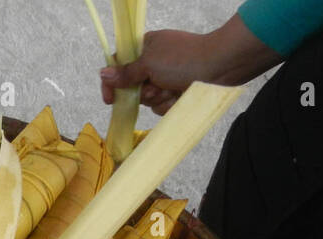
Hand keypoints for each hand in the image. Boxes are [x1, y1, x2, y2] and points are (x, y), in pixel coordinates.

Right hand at [98, 16, 282, 113]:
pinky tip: (181, 96)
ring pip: (149, 100)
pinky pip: (163, 106)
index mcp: (145, 48)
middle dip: (143, 93)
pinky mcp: (177, 93)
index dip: (112, 84)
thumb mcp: (149, 62)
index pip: (119, 66)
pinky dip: (170, 104)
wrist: (219, 66)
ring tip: (173, 89)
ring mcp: (166, 79)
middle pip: (133, 88)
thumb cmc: (183, 59)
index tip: (109, 100)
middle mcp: (154, 63)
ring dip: (159, 98)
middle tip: (155, 87)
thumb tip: (102, 72)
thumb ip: (125, 72)